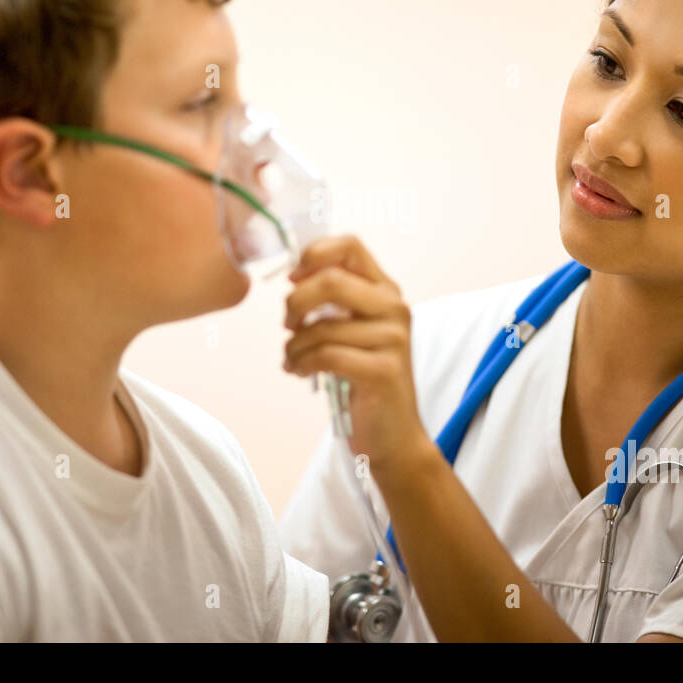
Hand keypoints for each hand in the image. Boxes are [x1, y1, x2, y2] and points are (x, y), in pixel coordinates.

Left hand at [283, 235, 430, 478]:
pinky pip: (326, 356)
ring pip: (322, 327)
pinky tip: (299, 373)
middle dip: (295, 303)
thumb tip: (294, 276)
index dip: (312, 255)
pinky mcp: (384, 371)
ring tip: (292, 359)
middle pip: (331, 280)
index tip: (293, 278)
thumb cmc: (362, 380)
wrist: (393, 437)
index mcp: (386, 291)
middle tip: (287, 325)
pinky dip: (301, 364)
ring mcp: (393, 340)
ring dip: (293, 346)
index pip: (349, 245)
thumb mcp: (350, 331)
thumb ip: (333, 301)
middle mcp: (395, 309)